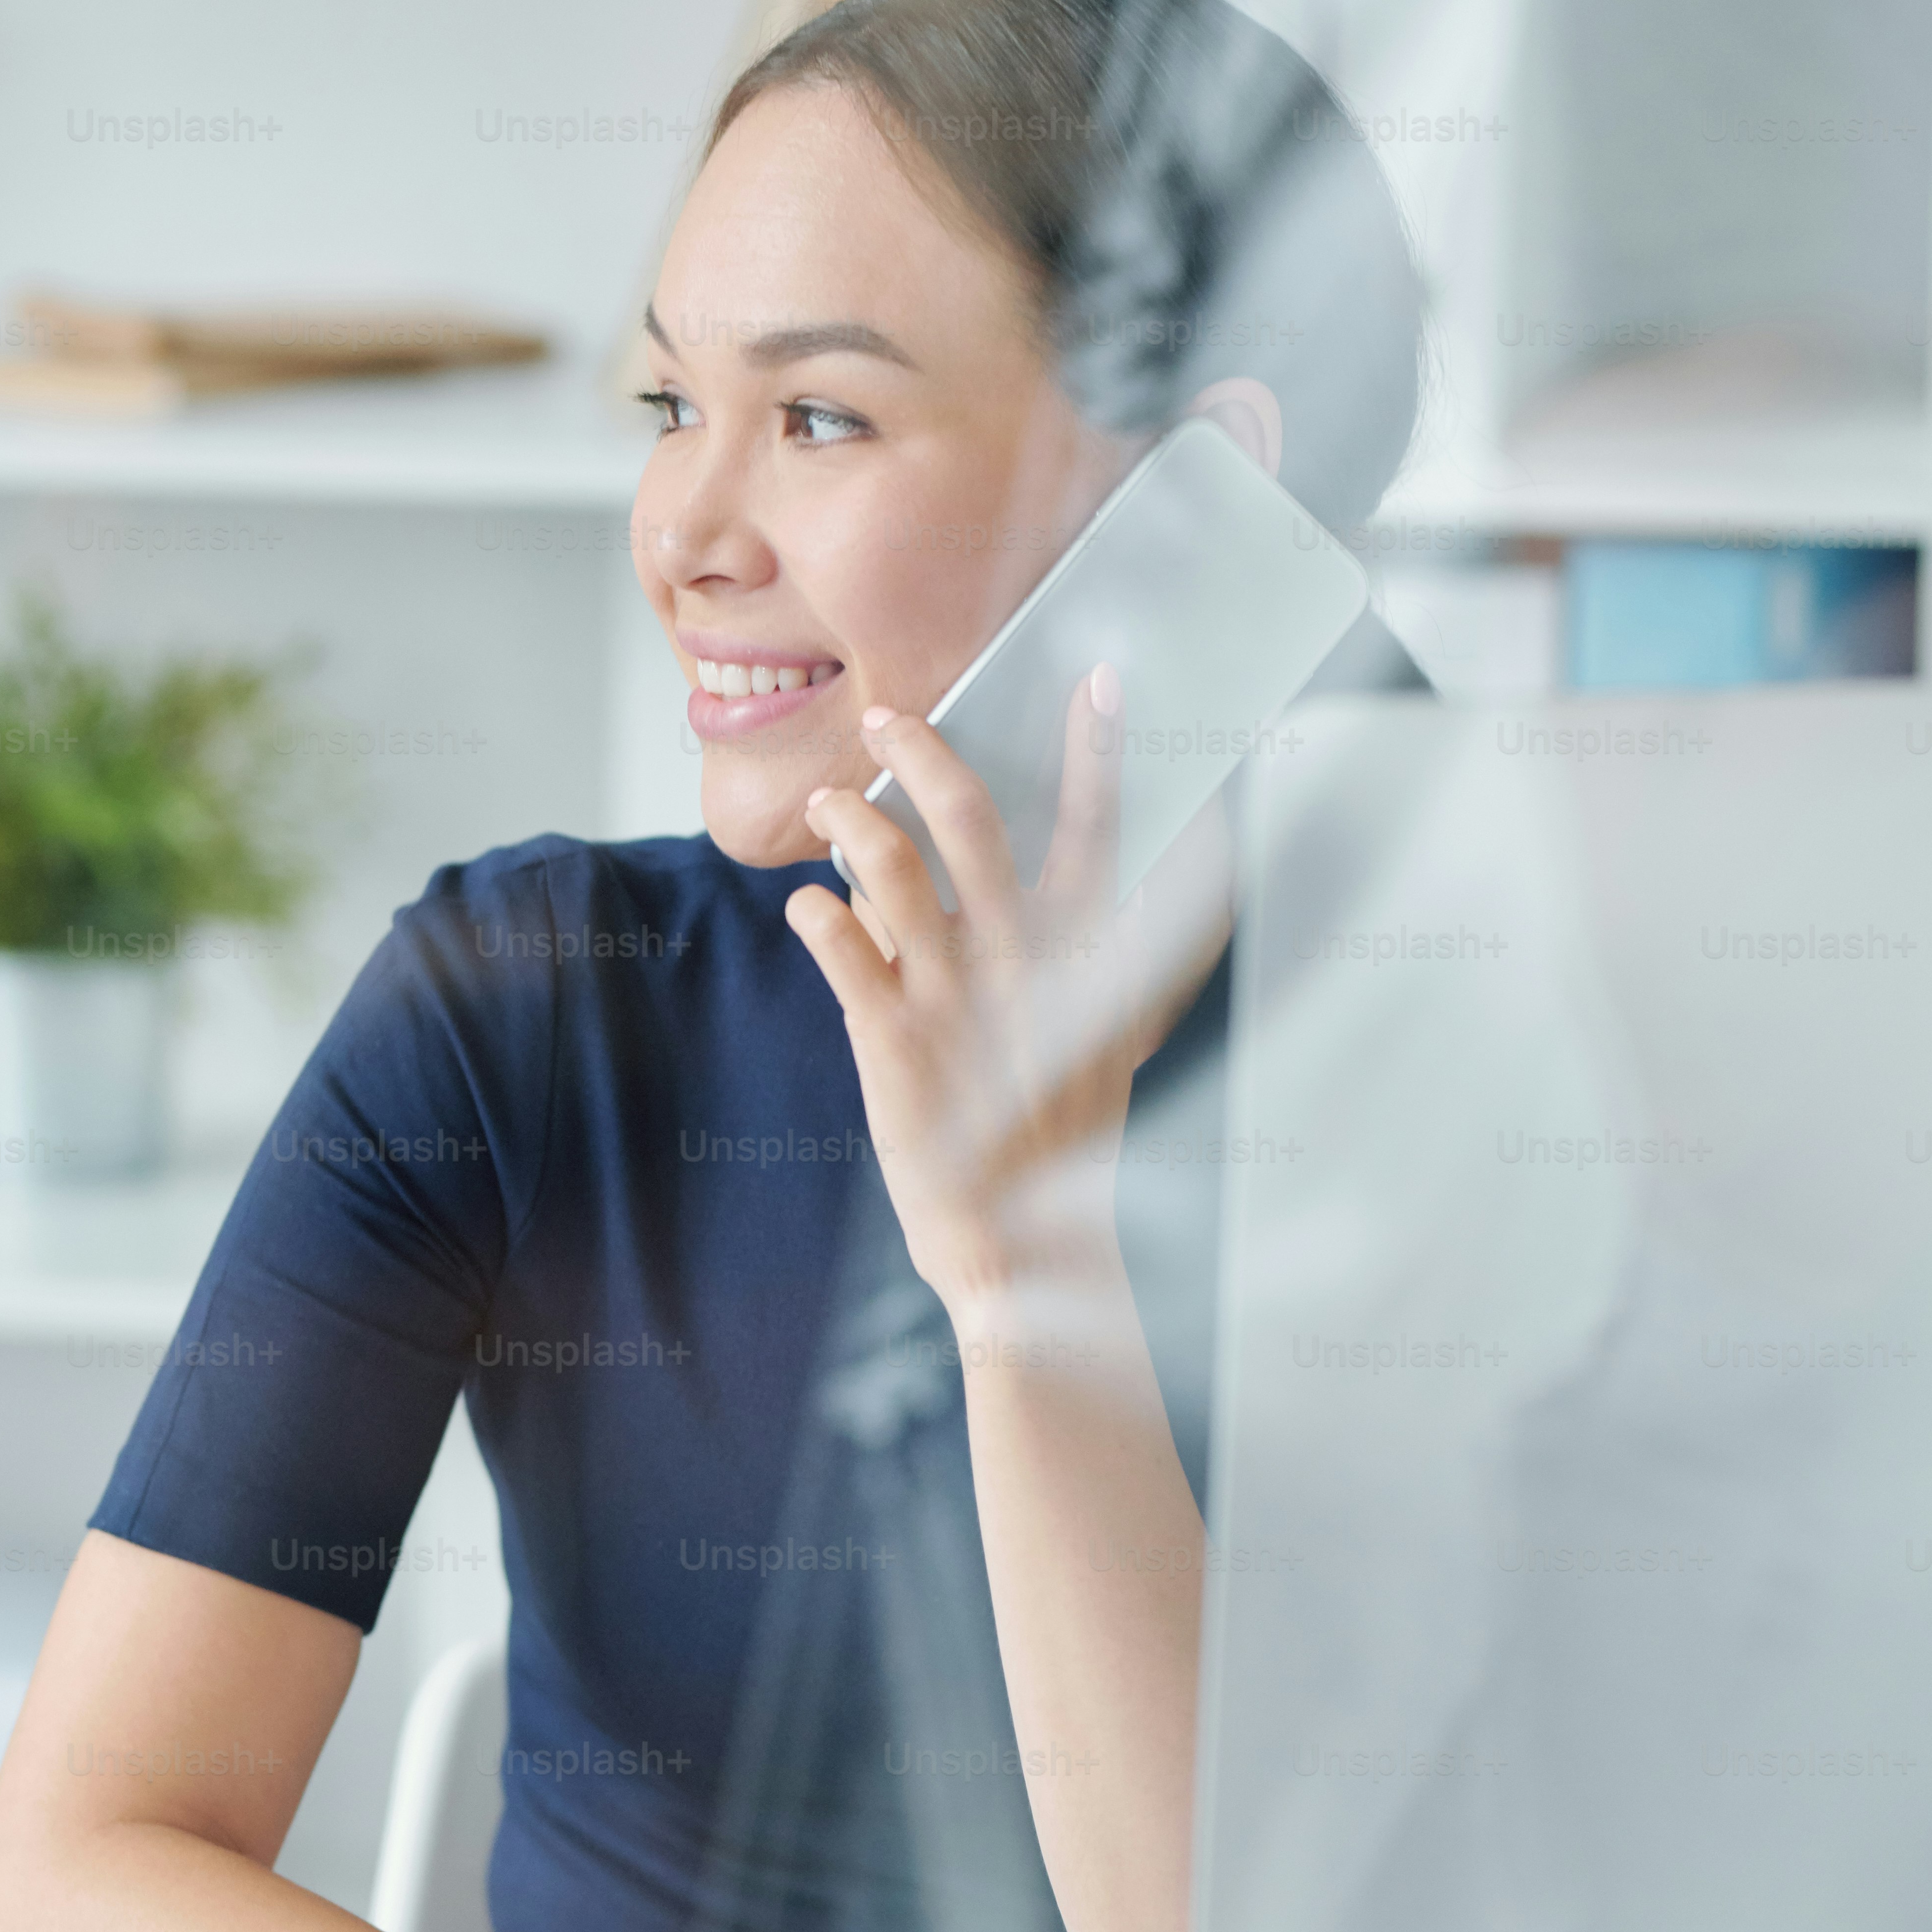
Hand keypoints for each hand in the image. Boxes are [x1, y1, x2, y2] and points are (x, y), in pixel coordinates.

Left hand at [787, 670, 1235, 1312]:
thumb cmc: (1062, 1144)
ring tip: (824, 804)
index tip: (1098, 683)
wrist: (1024, 1248)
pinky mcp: (893, 1043)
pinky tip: (805, 908)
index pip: (1099, 832)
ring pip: (889, 868)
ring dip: (849, 819)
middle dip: (924, 751)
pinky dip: (815, 915)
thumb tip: (1125, 900)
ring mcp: (955, 999)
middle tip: (887, 718)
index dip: (1099, 752)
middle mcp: (1022, 965)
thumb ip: (1110, 967)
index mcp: (1084, 959)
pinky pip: (840, 950)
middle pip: (972, 820)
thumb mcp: (1110, 1046)